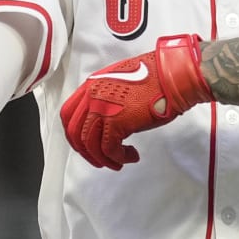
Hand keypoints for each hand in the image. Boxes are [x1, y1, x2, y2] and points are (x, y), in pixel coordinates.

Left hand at [60, 34, 213, 169]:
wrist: (171, 76)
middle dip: (87, 152)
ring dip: (104, 158)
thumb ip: (106, 96)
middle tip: (100, 159)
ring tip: (118, 161)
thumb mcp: (120, 81)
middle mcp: (92, 96)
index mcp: (91, 85)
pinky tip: (130, 156)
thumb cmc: (154, 77)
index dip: (74, 134)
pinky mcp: (116, 121)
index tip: (84, 144)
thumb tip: (105, 118)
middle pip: (75, 133)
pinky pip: (109, 149)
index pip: (68, 114)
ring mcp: (102, 109)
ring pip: (90, 145)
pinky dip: (119, 157)